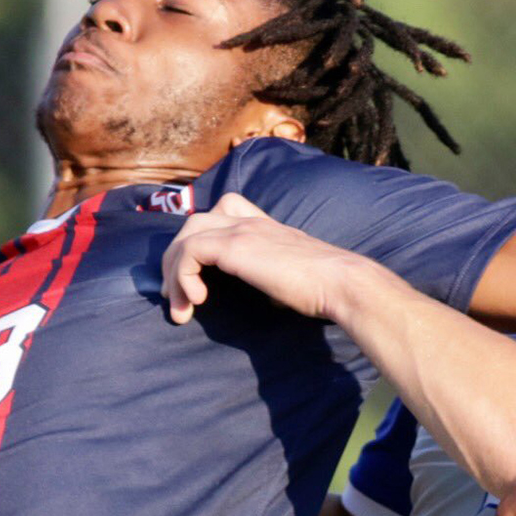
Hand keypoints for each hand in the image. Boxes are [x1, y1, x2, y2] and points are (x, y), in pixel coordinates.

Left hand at [160, 193, 371, 323]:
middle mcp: (250, 222)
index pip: (224, 208)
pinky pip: (190, 252)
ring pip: (186, 235)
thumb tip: (262, 295)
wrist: (341, 283)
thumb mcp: (289, 276)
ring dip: (174, 273)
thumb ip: (269, 276)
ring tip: (180, 307)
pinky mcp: (234, 246)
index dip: (203, 237)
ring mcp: (242, 230)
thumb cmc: (324, 289)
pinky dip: (183, 277)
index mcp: (265, 226)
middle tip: (176, 299)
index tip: (198, 277)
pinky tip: (198, 300)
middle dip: (177, 260)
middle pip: (195, 223)